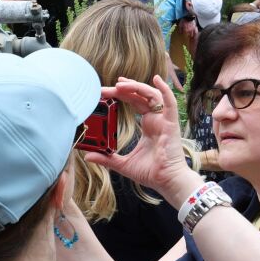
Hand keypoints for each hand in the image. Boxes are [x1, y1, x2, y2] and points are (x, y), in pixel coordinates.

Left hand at [85, 75, 199, 204]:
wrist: (166, 181)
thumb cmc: (151, 172)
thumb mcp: (123, 164)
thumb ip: (107, 158)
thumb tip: (88, 156)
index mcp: (148, 125)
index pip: (134, 102)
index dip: (122, 94)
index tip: (106, 91)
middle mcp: (156, 119)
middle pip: (140, 96)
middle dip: (124, 89)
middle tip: (107, 87)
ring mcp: (164, 119)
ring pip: (152, 95)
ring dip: (137, 87)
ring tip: (121, 84)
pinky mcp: (171, 123)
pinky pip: (170, 102)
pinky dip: (164, 89)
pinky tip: (157, 79)